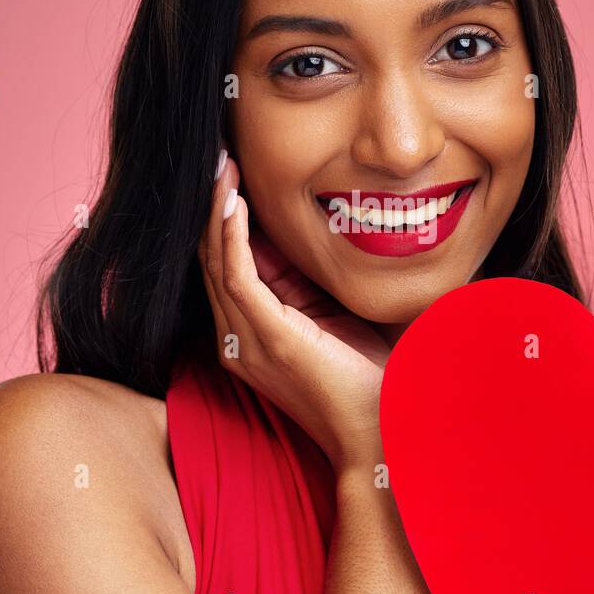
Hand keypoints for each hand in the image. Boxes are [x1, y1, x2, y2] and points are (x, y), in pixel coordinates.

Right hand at [198, 151, 391, 473]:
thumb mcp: (343, 320)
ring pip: (216, 263)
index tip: (233, 173)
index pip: (229, 264)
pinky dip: (232, 238)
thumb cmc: (373, 383)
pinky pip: (236, 279)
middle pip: (212, 258)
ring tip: (220, 166)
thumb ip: (326, 286)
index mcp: (257, 333)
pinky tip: (235, 203)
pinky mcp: (267, 340)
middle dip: (212, 205)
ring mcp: (248, 342)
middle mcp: (241, 338)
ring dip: (216, 211)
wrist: (382, 436)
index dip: (226, 218)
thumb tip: (338, 238)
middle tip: (216, 156)